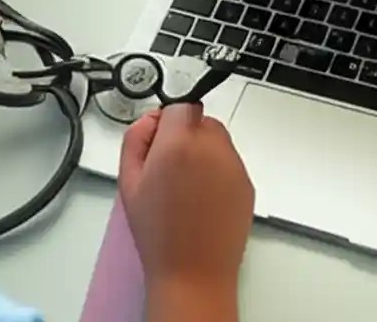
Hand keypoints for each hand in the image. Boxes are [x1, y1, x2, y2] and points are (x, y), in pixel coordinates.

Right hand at [118, 105, 253, 296]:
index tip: (157, 138)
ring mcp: (234, 166)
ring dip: (201, 151)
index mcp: (179, 144)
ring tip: (184, 185)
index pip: (179, 104)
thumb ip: (136, 138)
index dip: (165, 121)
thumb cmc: (160, 234)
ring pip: (217, 139)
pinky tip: (201, 197)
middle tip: (167, 166)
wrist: (193, 271)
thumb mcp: (129, 182)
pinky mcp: (247, 183)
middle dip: (184, 133)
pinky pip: (229, 162)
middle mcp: (212, 149)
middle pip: (200, 118)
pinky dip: (216, 170)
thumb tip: (148, 120)